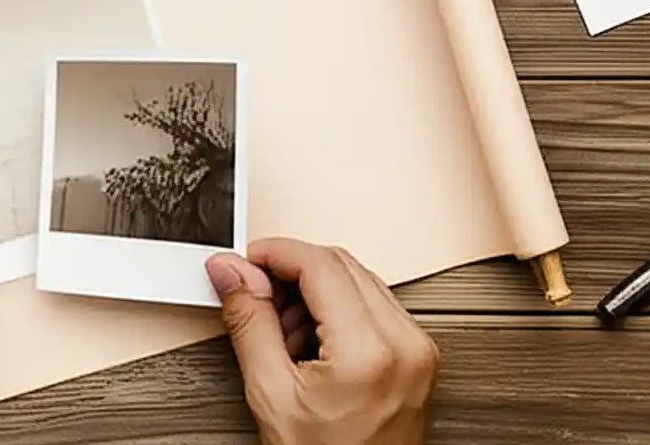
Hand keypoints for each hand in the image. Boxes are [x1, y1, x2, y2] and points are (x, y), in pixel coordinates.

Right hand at [205, 239, 438, 444]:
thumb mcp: (271, 395)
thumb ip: (249, 322)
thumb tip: (231, 274)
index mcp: (369, 352)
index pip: (320, 264)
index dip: (274, 253)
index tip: (245, 262)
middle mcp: (404, 344)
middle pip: (341, 265)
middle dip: (291, 271)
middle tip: (255, 295)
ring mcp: (417, 350)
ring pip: (358, 280)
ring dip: (313, 291)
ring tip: (283, 333)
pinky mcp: (418, 356)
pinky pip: (375, 306)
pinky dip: (337, 311)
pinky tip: (310, 342)